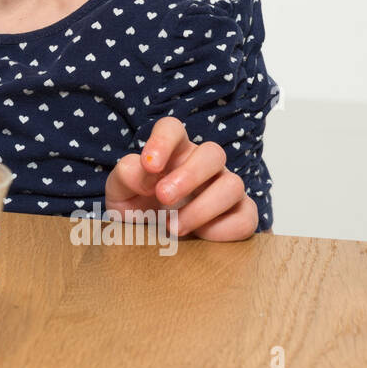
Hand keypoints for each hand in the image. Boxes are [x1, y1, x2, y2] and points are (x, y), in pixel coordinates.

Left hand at [104, 116, 257, 240]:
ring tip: (174, 227)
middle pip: (212, 152)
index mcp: (172, 151)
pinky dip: (224, 229)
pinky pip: (247, 216)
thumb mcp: (119, 194)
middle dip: (189, 176)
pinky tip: (199, 237)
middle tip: (163, 197)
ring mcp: (225, 187)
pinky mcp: (239, 214)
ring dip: (203, 207)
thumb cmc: (138, 206)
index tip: (149, 165)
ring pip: (233, 184)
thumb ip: (124, 176)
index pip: (172, 129)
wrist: (153, 238)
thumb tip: (139, 168)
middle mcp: (203, 164)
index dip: (163, 141)